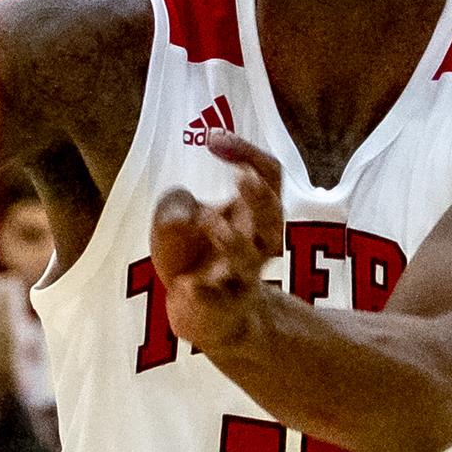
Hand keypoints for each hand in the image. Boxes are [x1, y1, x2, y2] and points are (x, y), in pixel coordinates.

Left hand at [148, 131, 284, 353]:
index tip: (213, 138)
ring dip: (231, 238)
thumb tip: (184, 202)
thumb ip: (176, 202)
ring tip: (207, 220)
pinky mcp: (222, 308)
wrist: (199, 314)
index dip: (248, 153)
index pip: (269, 176)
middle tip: (240, 177)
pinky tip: (188, 285)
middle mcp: (255, 242)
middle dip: (261, 197)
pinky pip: (220, 302)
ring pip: (250, 258)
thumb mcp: (177, 218)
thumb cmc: (194, 254)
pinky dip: (205, 294)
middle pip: (274, 218)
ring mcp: (241, 277)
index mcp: (251, 212)